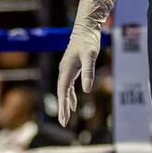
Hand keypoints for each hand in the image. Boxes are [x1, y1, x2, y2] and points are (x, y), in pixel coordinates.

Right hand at [57, 0, 112, 128]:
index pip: (63, 91)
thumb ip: (88, 73)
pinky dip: (69, 95)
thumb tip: (86, 90)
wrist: (86, 29)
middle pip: (61, 93)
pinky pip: (68, 85)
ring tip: (67, 117)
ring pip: (64, 90)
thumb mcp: (90, 56)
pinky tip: (72, 104)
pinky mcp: (72, 68)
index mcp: (66, 69)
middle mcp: (64, 71)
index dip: (62, 105)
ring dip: (65, 103)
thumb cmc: (88, 41)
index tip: (64, 118)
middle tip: (64, 123)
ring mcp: (67, 70)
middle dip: (62, 108)